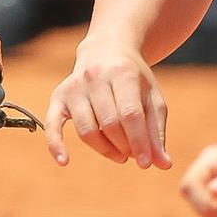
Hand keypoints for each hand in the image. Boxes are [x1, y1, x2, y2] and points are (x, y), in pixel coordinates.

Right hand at [42, 33, 170, 168]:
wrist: (105, 50)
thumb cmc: (133, 80)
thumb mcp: (152, 98)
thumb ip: (157, 132)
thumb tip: (163, 165)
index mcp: (123, 72)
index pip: (130, 114)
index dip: (139, 142)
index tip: (147, 164)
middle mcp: (95, 76)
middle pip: (109, 123)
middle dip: (125, 146)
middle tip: (135, 155)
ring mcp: (75, 86)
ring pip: (87, 129)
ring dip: (105, 150)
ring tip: (120, 155)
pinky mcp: (58, 96)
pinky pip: (53, 123)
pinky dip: (55, 143)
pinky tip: (64, 161)